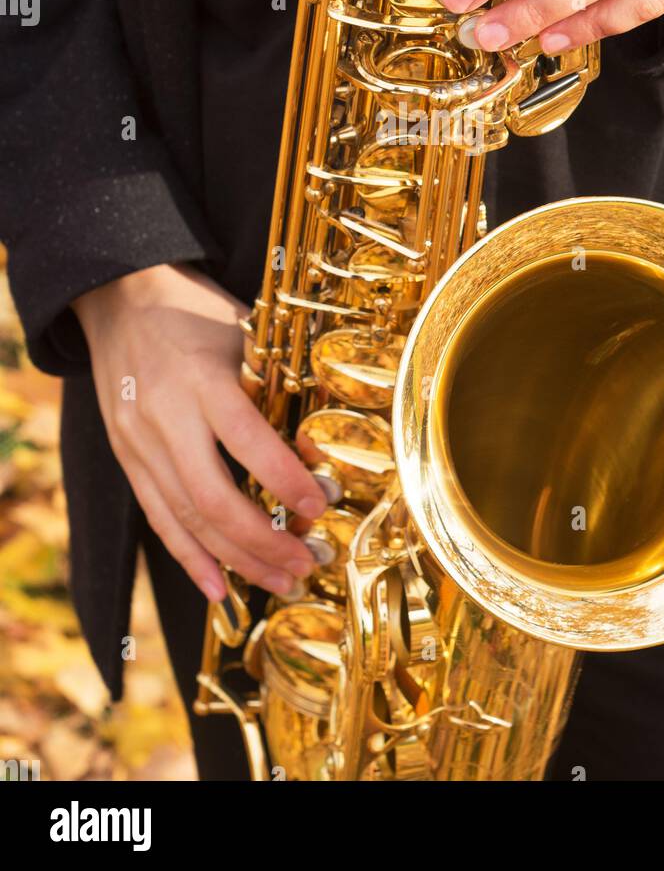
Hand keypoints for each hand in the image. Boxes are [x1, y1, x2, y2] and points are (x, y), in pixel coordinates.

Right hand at [73, 264, 329, 600]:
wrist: (120, 297)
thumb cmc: (195, 311)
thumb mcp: (241, 332)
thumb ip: (271, 383)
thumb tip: (319, 444)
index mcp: (200, 378)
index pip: (245, 440)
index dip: (284, 479)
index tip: (321, 504)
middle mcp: (164, 416)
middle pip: (212, 497)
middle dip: (263, 540)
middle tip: (306, 562)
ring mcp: (138, 442)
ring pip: (186, 517)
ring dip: (235, 559)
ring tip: (280, 581)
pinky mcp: (126, 458)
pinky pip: (158, 517)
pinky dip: (189, 556)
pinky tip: (217, 588)